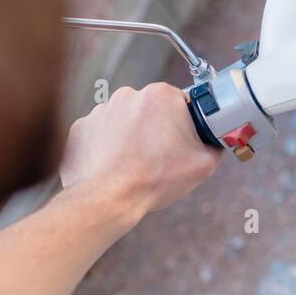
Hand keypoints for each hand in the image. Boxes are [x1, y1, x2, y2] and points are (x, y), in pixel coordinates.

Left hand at [59, 83, 220, 225]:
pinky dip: (107, 146)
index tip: (182, 142)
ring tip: (135, 164)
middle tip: (160, 157)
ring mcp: (101, 110)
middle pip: (150, 110)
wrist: (109, 199)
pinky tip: (115, 166)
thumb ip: (214, 143)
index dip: (184, 124)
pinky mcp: (81, 127)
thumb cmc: (155, 179)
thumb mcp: (203, 164)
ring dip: (130, 137)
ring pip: (124, 121)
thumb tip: (212, 140)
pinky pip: (101, 133)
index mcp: (161, 95)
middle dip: (156, 128)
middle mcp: (129, 95)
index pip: (180, 102)